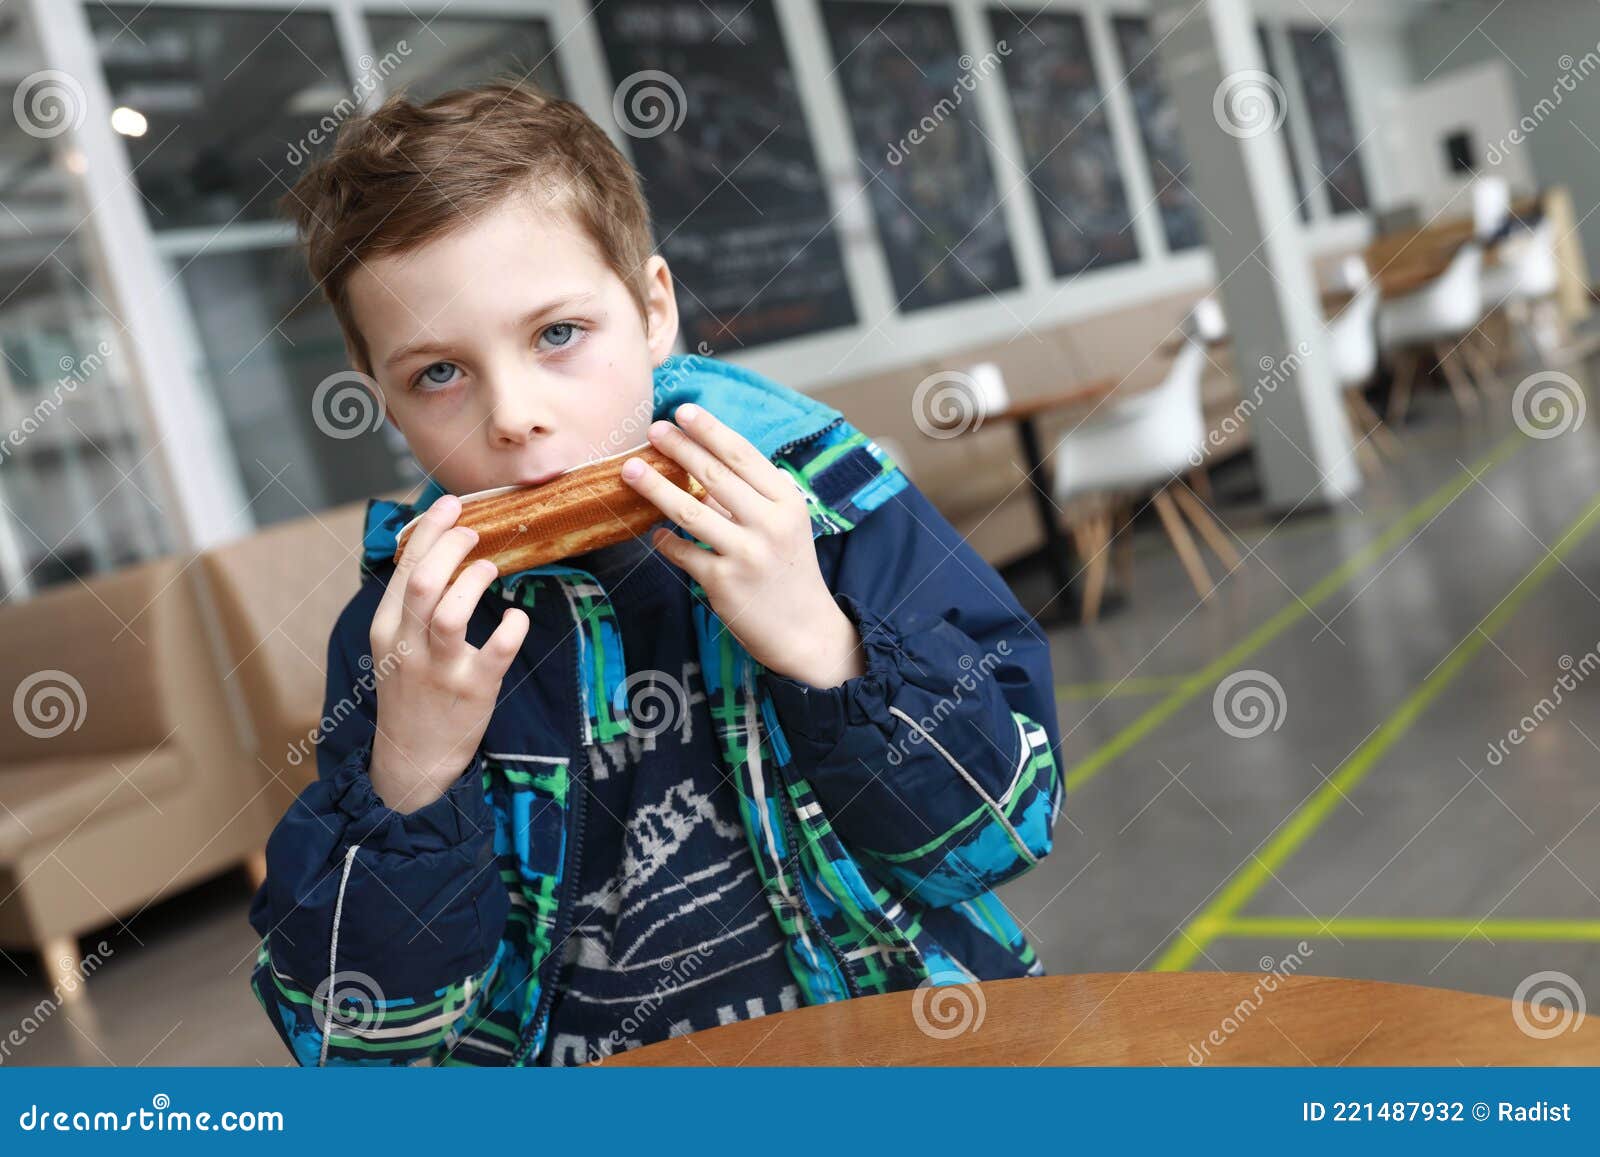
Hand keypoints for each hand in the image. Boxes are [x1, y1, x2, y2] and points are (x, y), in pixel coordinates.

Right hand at [366, 493, 529, 812]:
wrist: (413, 759)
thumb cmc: (413, 691)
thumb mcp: (396, 646)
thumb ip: (410, 603)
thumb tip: (434, 547)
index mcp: (385, 628)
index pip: (403, 566)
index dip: (429, 530)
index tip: (452, 505)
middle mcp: (406, 646)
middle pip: (423, 582)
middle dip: (451, 547)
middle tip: (476, 535)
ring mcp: (439, 669)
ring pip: (450, 612)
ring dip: (475, 581)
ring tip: (492, 569)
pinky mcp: (473, 691)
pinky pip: (497, 650)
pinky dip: (514, 626)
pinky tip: (519, 617)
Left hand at [621, 402, 864, 688]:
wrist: (805, 631)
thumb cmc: (787, 569)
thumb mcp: (783, 525)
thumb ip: (750, 496)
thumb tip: (702, 464)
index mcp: (786, 502)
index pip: (742, 456)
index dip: (710, 430)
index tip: (684, 411)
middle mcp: (769, 524)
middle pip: (714, 475)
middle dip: (678, 448)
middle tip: (652, 429)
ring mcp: (746, 553)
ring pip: (690, 510)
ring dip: (655, 486)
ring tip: (629, 469)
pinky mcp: (724, 582)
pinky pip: (683, 552)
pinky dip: (665, 540)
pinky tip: (655, 533)